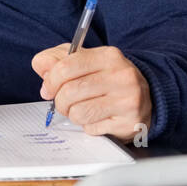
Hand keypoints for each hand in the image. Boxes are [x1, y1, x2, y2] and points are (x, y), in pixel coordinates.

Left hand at [32, 44, 151, 142]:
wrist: (146, 97)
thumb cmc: (108, 78)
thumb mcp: (86, 60)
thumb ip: (59, 59)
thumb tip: (40, 65)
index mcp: (109, 56)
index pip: (66, 66)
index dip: (50, 80)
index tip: (48, 89)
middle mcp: (121, 76)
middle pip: (69, 92)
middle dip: (60, 101)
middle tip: (64, 102)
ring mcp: (127, 101)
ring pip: (78, 113)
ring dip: (73, 115)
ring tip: (82, 109)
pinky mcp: (129, 123)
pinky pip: (91, 129)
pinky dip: (88, 126)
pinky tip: (99, 118)